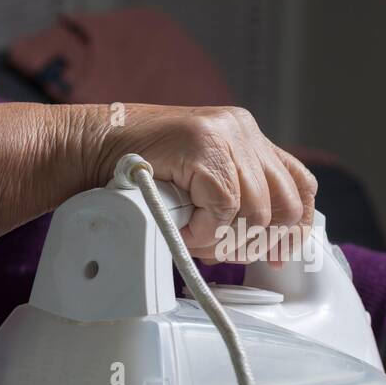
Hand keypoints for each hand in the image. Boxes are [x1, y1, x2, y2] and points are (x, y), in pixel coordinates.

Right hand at [0, 103, 315, 259]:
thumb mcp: (196, 184)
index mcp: (246, 135)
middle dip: (262, 240)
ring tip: (192, 238)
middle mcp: (242, 129)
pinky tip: (182, 227)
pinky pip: (226, 209)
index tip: (283, 252)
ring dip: (223, 238)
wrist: (87, 148)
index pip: (298, 181)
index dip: (297, 223)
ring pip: (256, 211)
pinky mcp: (206, 147)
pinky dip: (205, 230)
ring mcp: (226, 134)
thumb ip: (230, 198)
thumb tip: (265, 243)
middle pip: (284, 201)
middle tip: (231, 255)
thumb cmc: (134, 172)